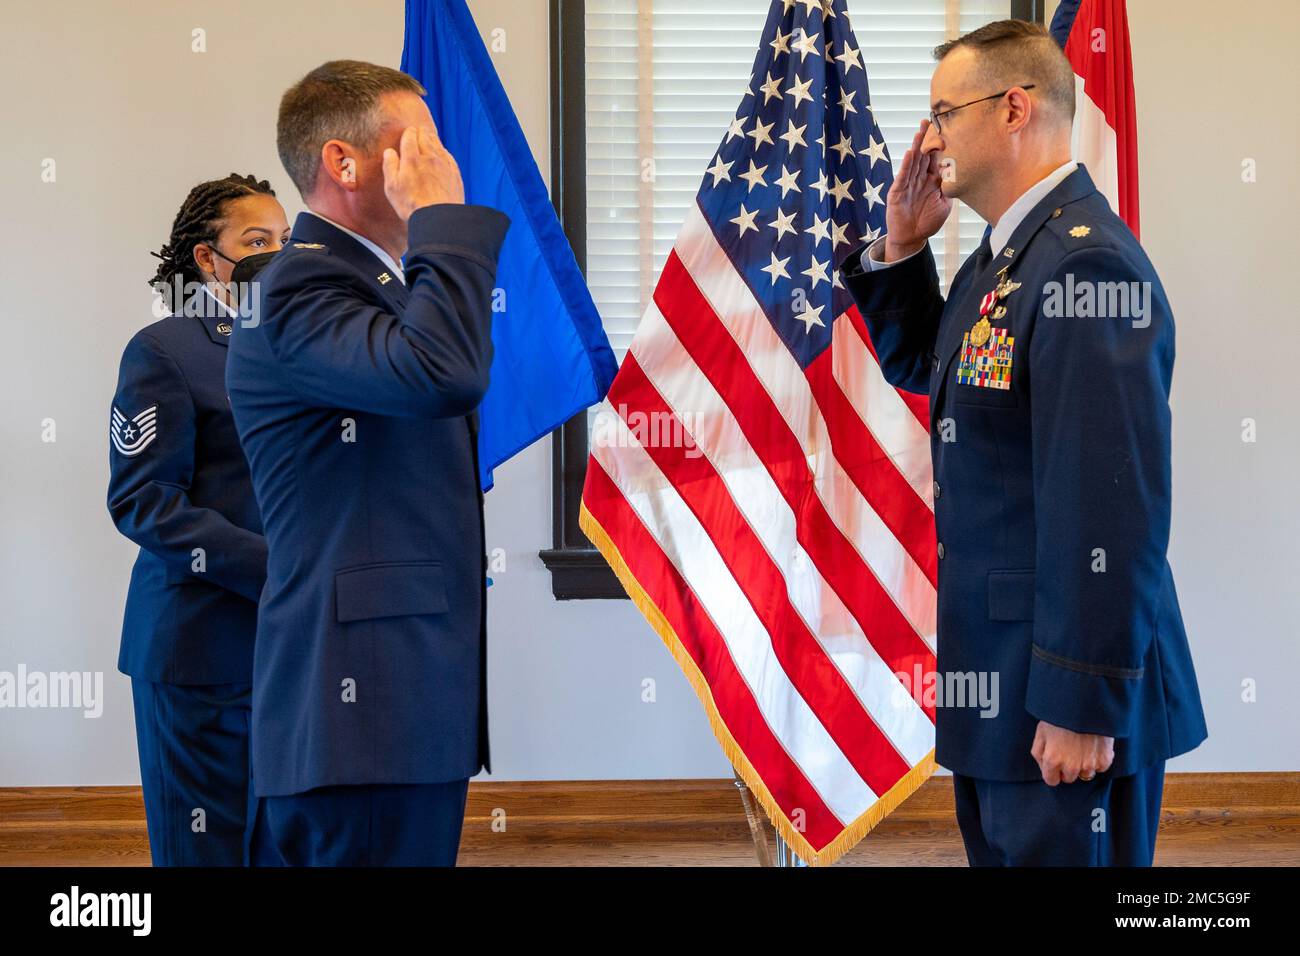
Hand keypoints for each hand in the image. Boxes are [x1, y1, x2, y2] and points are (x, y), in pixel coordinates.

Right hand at [382, 125, 464, 221]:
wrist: (438, 218)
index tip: (409, 131)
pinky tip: (443, 153)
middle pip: (425, 137)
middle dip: (421, 132)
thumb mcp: (392, 187)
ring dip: (433, 139)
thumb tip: (389, 152)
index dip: (409, 132)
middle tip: (419, 130)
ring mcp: (444, 165)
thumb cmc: (411, 205)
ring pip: (438, 146)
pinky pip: (449, 157)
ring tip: (429, 137)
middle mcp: (429, 158)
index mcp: (411, 159)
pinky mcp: (455, 175)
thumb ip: (390, 166)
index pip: (410, 137)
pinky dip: (444, 152)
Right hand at [882, 119, 951, 261]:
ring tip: (920, 131)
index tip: (946, 128)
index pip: (936, 158)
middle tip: (930, 120)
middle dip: (926, 138)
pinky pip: (903, 176)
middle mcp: (919, 178)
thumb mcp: (945, 204)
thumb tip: (961, 174)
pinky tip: (910, 153)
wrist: (911, 238)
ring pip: (913, 161)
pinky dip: (907, 165)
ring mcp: (908, 183)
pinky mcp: (897, 192)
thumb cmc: (928, 222)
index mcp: (932, 180)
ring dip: (917, 146)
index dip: (940, 144)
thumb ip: (950, 189)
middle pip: (924, 154)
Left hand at [1031, 720, 1114, 785]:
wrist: (1083, 704)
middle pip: (1069, 778)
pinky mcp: (1104, 760)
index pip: (1051, 781)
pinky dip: (1098, 760)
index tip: (1056, 763)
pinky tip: (1093, 746)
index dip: (1052, 772)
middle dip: (1067, 768)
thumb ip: (1039, 753)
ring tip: (1082, 747)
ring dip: (1084, 765)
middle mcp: (1071, 767)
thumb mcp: (1040, 732)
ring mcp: (1089, 764)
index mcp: (1052, 761)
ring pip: (1085, 774)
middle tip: (1069, 750)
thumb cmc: (1059, 716)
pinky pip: (1100, 768)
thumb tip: (1044, 766)